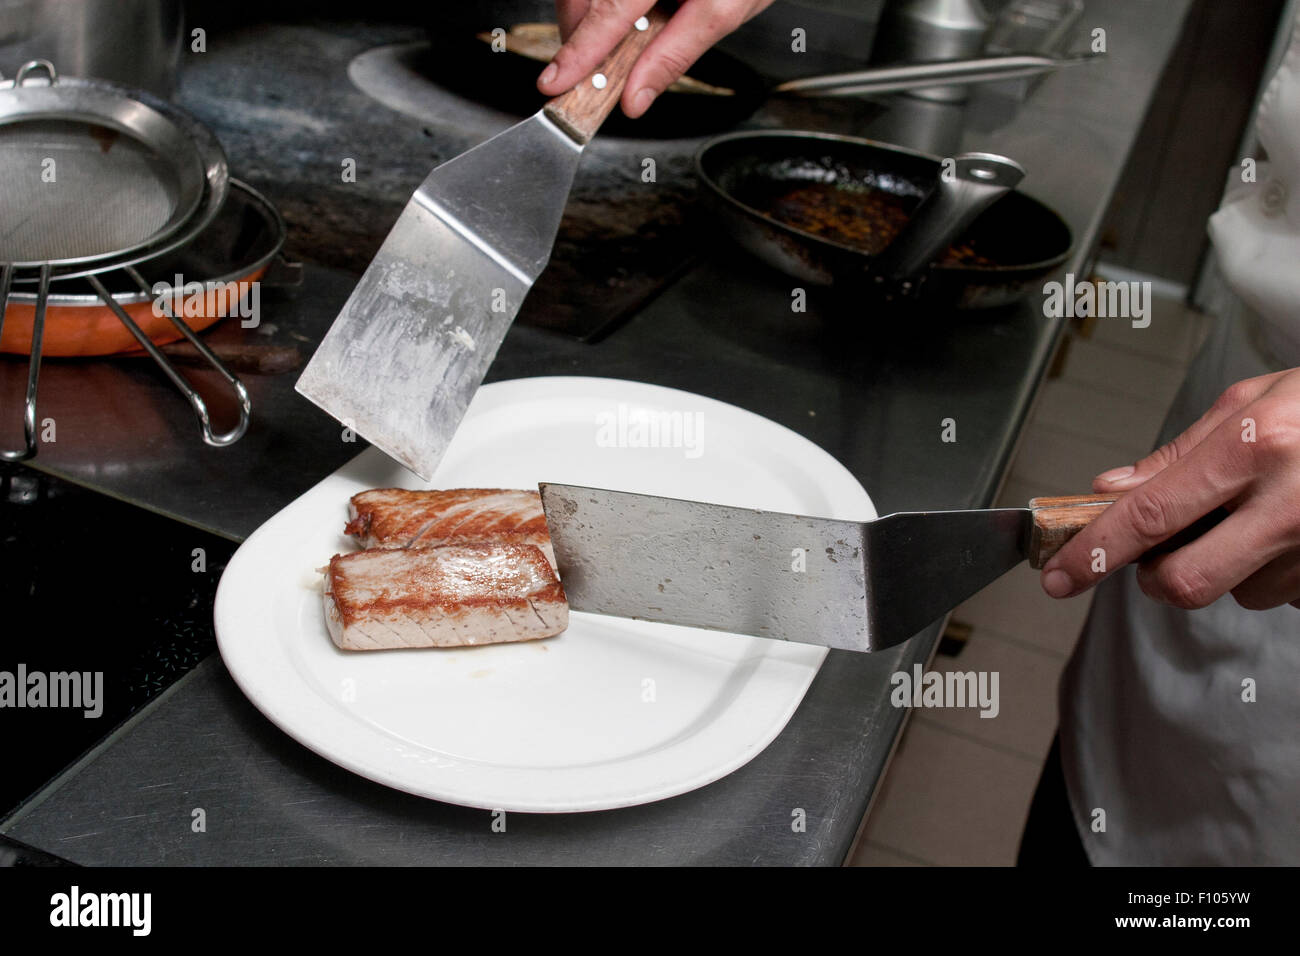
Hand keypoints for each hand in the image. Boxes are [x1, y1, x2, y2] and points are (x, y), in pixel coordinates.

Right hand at [539, 0, 774, 117]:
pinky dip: (599, 5)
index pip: (609, 12)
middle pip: (587, 0)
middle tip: (584, 71)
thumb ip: (676, 54)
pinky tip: (622, 16)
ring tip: (611, 38)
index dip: (580, 52)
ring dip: (589, 20)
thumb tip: (636, 95)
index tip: (556, 83)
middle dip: (580, 38)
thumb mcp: (727, 9)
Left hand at [1040, 367, 1299, 609]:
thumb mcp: (1254, 401)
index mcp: (1258, 447)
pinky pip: (1284, 594)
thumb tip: (1109, 491)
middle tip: (1159, 550)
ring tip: (1259, 513)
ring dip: (1227, 567)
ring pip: (1238, 593)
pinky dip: (1272, 571)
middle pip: (1184, 581)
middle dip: (1155, 576)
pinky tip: (1293, 528)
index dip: (1095, 552)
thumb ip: (1177, 453)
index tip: (1059, 577)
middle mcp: (1292, 503)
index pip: (1151, 515)